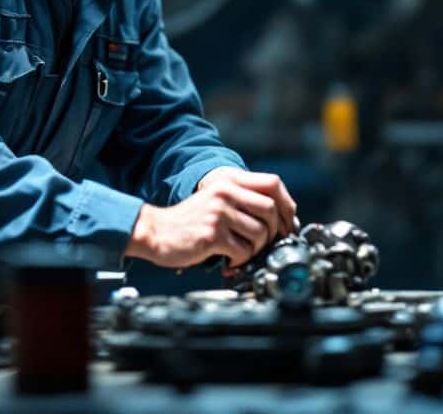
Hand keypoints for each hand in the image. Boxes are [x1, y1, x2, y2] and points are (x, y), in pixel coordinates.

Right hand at [124, 167, 296, 268]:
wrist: (156, 231)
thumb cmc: (189, 222)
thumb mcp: (216, 200)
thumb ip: (243, 202)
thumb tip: (281, 221)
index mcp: (228, 181)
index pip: (272, 185)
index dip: (286, 207)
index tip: (286, 226)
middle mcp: (225, 193)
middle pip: (270, 210)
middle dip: (272, 233)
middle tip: (262, 246)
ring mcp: (219, 212)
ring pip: (260, 233)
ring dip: (255, 250)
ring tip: (240, 254)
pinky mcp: (213, 234)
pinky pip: (242, 251)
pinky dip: (240, 261)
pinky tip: (228, 261)